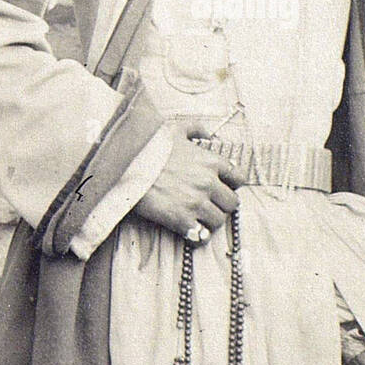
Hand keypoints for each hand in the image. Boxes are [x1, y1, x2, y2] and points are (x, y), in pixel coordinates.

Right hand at [133, 120, 246, 242]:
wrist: (125, 166)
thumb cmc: (149, 147)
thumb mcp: (174, 129)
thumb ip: (195, 128)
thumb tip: (207, 133)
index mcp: (211, 161)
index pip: (239, 178)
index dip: (232, 185)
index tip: (222, 187)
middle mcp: (208, 183)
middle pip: (232, 203)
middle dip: (222, 205)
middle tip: (210, 204)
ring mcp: (196, 203)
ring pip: (219, 221)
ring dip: (210, 221)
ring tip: (199, 218)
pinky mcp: (182, 220)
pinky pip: (201, 236)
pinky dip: (198, 235)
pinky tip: (190, 229)